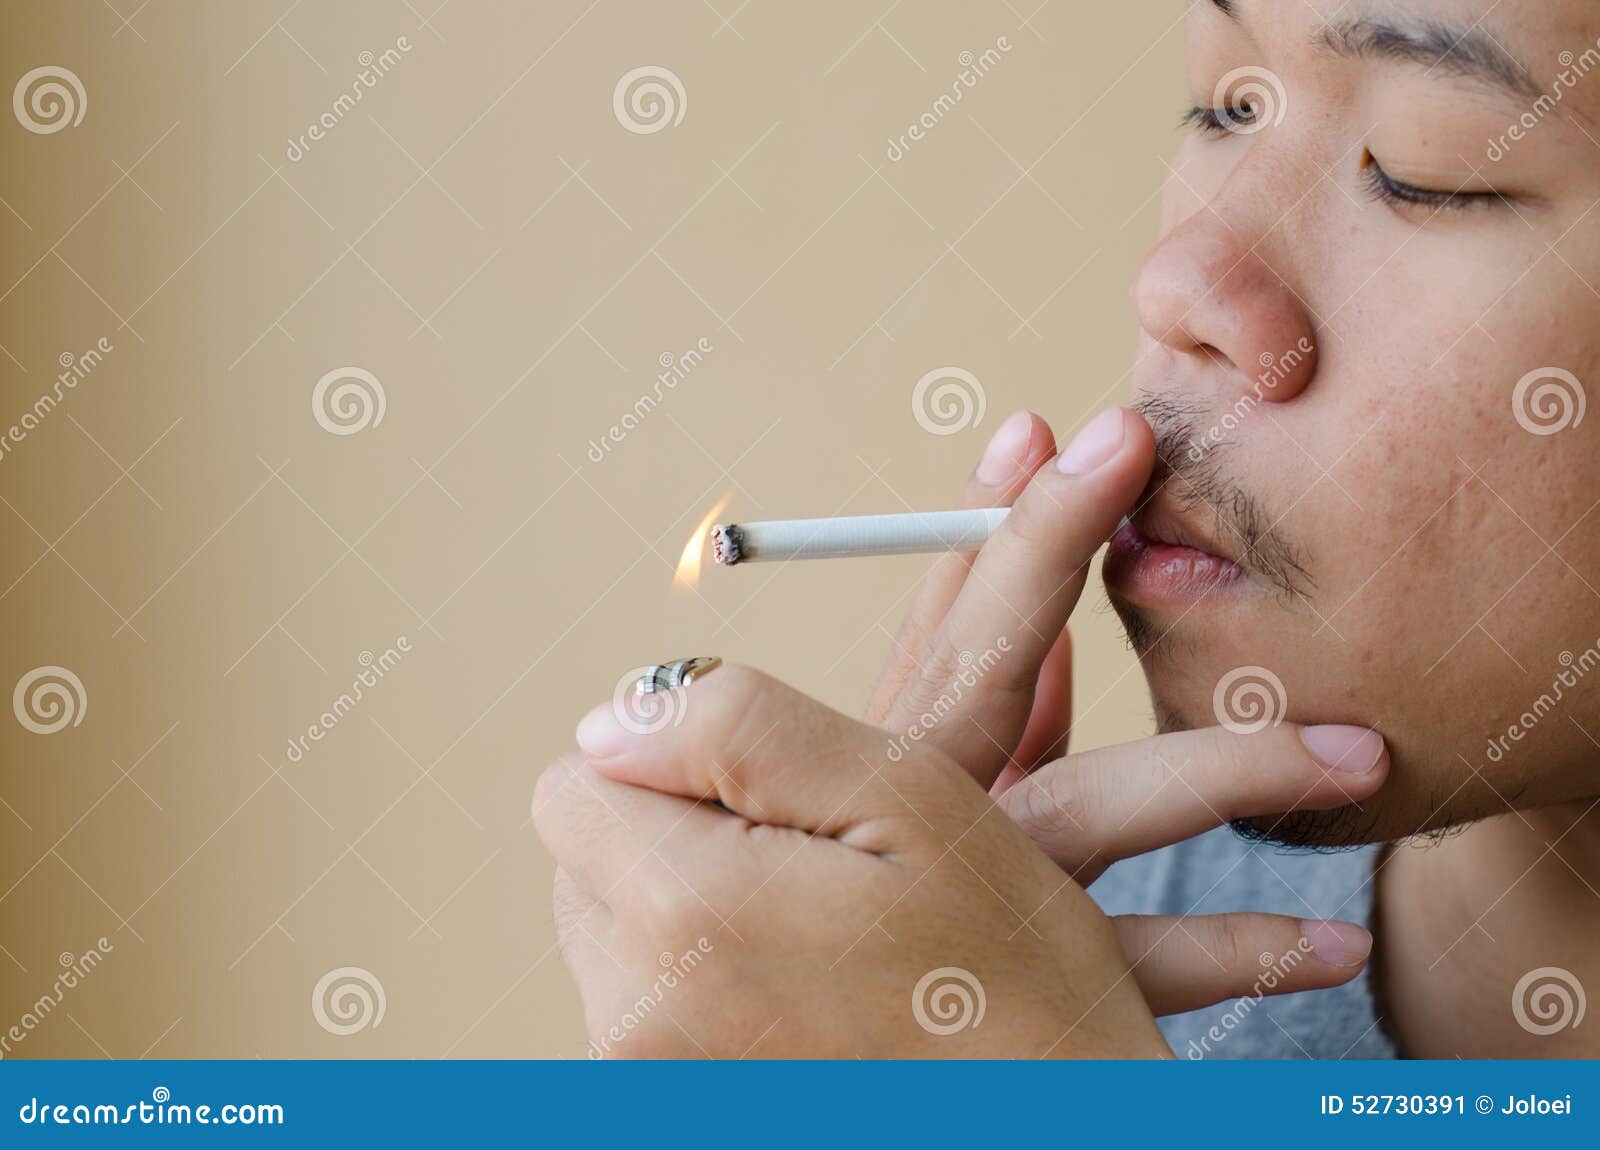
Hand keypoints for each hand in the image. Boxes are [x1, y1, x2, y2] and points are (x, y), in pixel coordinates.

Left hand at [536, 666, 1170, 1057]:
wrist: (1063, 1129)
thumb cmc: (1012, 976)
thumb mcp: (908, 796)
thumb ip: (738, 727)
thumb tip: (608, 719)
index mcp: (683, 915)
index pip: (574, 782)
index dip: (673, 767)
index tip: (777, 805)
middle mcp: (634, 1017)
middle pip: (587, 859)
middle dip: (677, 836)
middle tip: (812, 870)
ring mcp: (647, 1085)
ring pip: (615, 931)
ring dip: (694, 911)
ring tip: (821, 940)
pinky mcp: (671, 1115)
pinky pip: (649, 1006)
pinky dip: (710, 983)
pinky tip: (810, 997)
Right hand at [866, 407, 1388, 980]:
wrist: (790, 1030)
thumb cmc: (846, 896)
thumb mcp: (899, 788)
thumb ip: (966, 707)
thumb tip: (1055, 626)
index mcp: (882, 765)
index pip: (934, 619)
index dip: (990, 518)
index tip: (1041, 429)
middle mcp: (921, 816)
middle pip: (980, 662)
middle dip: (1043, 546)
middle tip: (1126, 445)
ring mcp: (979, 896)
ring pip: (1096, 809)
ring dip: (1230, 768)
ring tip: (1352, 746)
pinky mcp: (1033, 985)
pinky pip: (1143, 968)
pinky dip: (1241, 953)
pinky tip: (1336, 941)